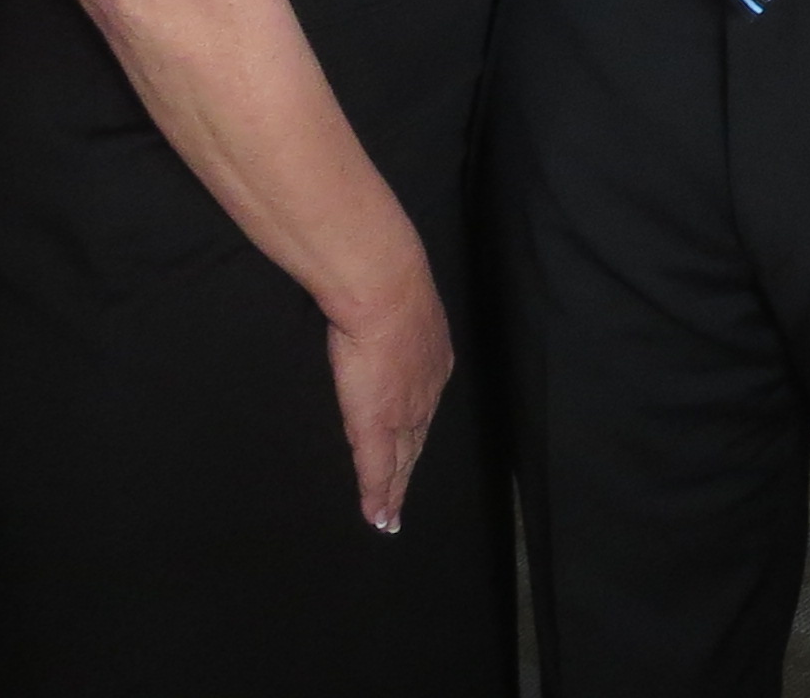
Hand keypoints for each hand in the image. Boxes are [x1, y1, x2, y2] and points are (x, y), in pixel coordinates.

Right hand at [323, 268, 452, 534]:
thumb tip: (383, 320)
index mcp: (432, 365)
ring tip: (388, 518)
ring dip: (393, 491)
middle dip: (406, 473)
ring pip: (399, 461)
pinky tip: (376, 518)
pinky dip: (377, 496)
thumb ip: (396, 325)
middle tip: (400, 504)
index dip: (415, 437)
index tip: (410, 457)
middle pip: (415, 443)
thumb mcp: (404, 309)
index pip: (423, 410)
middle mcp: (425, 394)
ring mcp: (402, 412)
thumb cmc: (390, 290)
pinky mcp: (376, 424)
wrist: (387, 292)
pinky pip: (376, 469)